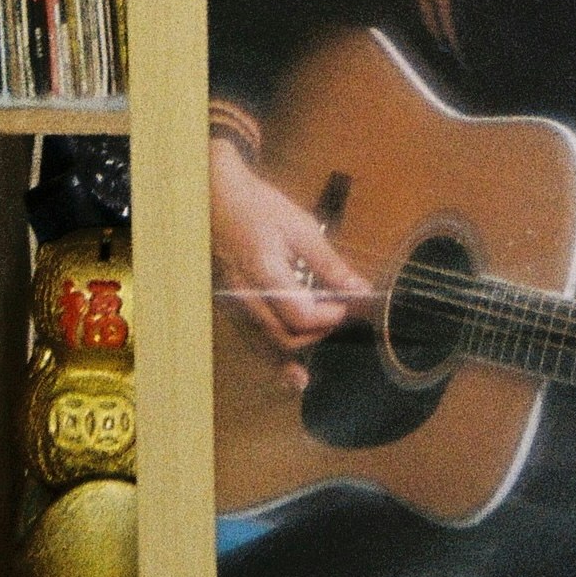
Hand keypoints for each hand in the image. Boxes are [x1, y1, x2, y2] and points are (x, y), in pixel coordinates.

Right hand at [209, 133, 366, 390]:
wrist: (216, 197)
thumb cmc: (258, 207)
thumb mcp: (301, 228)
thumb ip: (329, 264)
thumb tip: (360, 290)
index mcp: (264, 271)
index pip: (300, 314)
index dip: (328, 316)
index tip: (345, 304)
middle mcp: (244, 294)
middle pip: (282, 336)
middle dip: (314, 334)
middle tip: (335, 318)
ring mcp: (231, 303)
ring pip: (261, 345)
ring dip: (285, 359)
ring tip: (301, 378)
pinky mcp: (228, 306)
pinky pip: (249, 338)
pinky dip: (266, 355)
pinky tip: (279, 369)